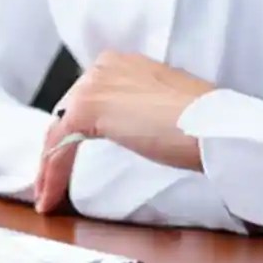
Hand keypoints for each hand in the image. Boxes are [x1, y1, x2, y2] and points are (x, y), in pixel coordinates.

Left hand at [34, 51, 214, 212]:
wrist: (216, 128)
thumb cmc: (203, 125)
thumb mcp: (161, 108)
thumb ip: (137, 110)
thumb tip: (126, 126)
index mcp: (121, 65)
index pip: (87, 101)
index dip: (75, 134)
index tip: (70, 159)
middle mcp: (102, 67)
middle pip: (67, 116)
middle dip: (58, 151)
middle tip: (52, 182)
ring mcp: (91, 85)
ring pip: (58, 133)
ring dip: (50, 169)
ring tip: (47, 198)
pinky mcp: (85, 109)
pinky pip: (59, 147)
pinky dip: (53, 174)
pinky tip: (50, 198)